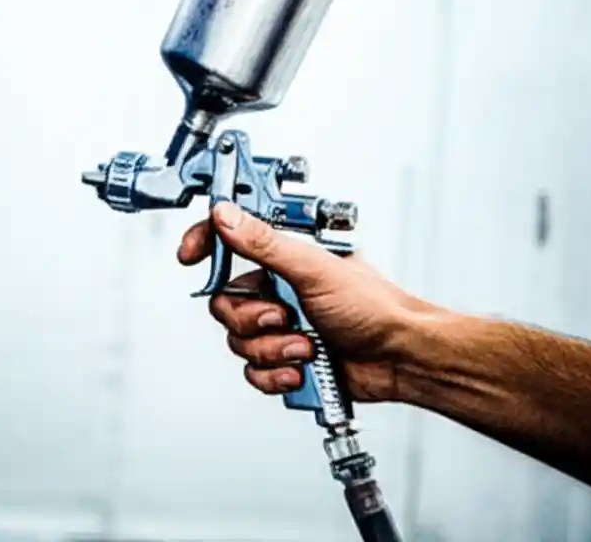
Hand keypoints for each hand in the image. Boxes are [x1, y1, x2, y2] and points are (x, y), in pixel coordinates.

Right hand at [178, 202, 432, 402]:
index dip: (205, 244)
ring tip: (306, 347)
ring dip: (271, 349)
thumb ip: (265, 242)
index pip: (230, 240)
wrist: (401, 359)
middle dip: (252, 319)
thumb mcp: (315, 268)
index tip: (190, 256)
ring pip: (237, 340)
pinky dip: (276, 374)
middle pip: (224, 302)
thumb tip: (226, 216)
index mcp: (285, 256)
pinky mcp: (284, 357)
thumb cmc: (375, 307)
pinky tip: (302, 368)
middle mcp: (278, 288)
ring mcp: (280, 324)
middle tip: (282, 318)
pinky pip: (252, 370)